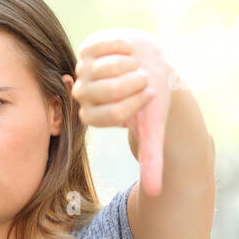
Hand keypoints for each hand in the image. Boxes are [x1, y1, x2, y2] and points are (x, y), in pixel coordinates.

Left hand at [71, 28, 177, 195]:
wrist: (152, 66)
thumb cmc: (151, 100)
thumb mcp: (152, 129)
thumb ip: (151, 160)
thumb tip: (156, 193)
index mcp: (92, 115)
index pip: (108, 113)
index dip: (134, 103)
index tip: (150, 96)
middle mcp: (83, 94)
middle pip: (103, 90)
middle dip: (132, 84)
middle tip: (146, 79)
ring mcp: (84, 69)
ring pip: (100, 68)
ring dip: (127, 65)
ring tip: (137, 64)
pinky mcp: (89, 47)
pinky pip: (99, 44)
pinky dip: (120, 45)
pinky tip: (130, 49)